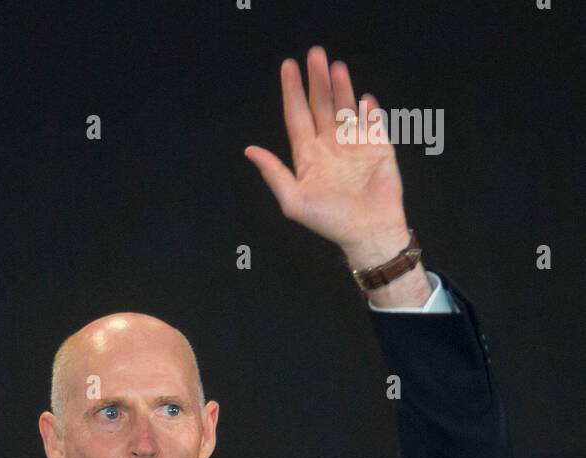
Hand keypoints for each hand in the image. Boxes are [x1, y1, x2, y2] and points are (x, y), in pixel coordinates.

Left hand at [245, 46, 410, 265]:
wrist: (368, 232)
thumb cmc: (330, 221)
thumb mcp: (294, 200)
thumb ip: (274, 174)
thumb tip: (250, 150)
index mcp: (308, 156)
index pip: (297, 116)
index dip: (292, 92)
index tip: (288, 66)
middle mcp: (329, 146)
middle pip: (321, 105)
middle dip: (317, 80)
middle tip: (315, 54)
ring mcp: (354, 144)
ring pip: (345, 107)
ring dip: (340, 87)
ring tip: (335, 67)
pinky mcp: (378, 147)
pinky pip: (372, 122)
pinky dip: (368, 109)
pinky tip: (363, 99)